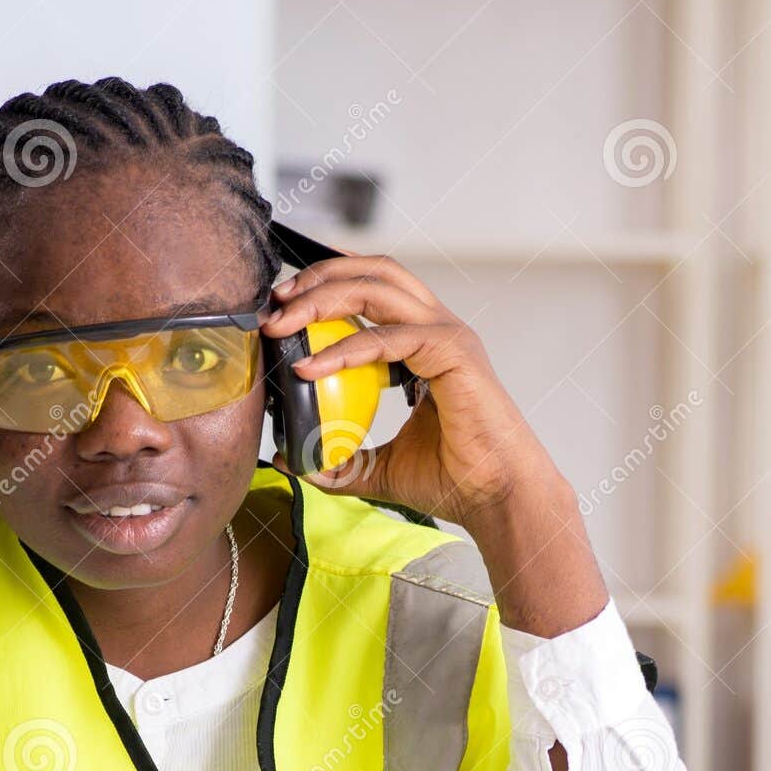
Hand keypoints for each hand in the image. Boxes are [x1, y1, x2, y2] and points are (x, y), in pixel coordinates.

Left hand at [259, 251, 556, 527]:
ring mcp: (448, 335)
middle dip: (318, 276)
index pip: (372, 288)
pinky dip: (345, 348)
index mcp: (423, 341)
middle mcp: (438, 328)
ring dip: (324, 298)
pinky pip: (389, 338)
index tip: (282, 309)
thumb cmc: (453, 479)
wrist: (495, 498)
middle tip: (276, 303)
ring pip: (379, 289)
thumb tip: (291, 460)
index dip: (326, 286)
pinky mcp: (454, 353)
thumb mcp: (378, 467)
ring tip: (284, 322)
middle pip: (373, 273)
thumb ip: (337, 460)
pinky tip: (309, 367)